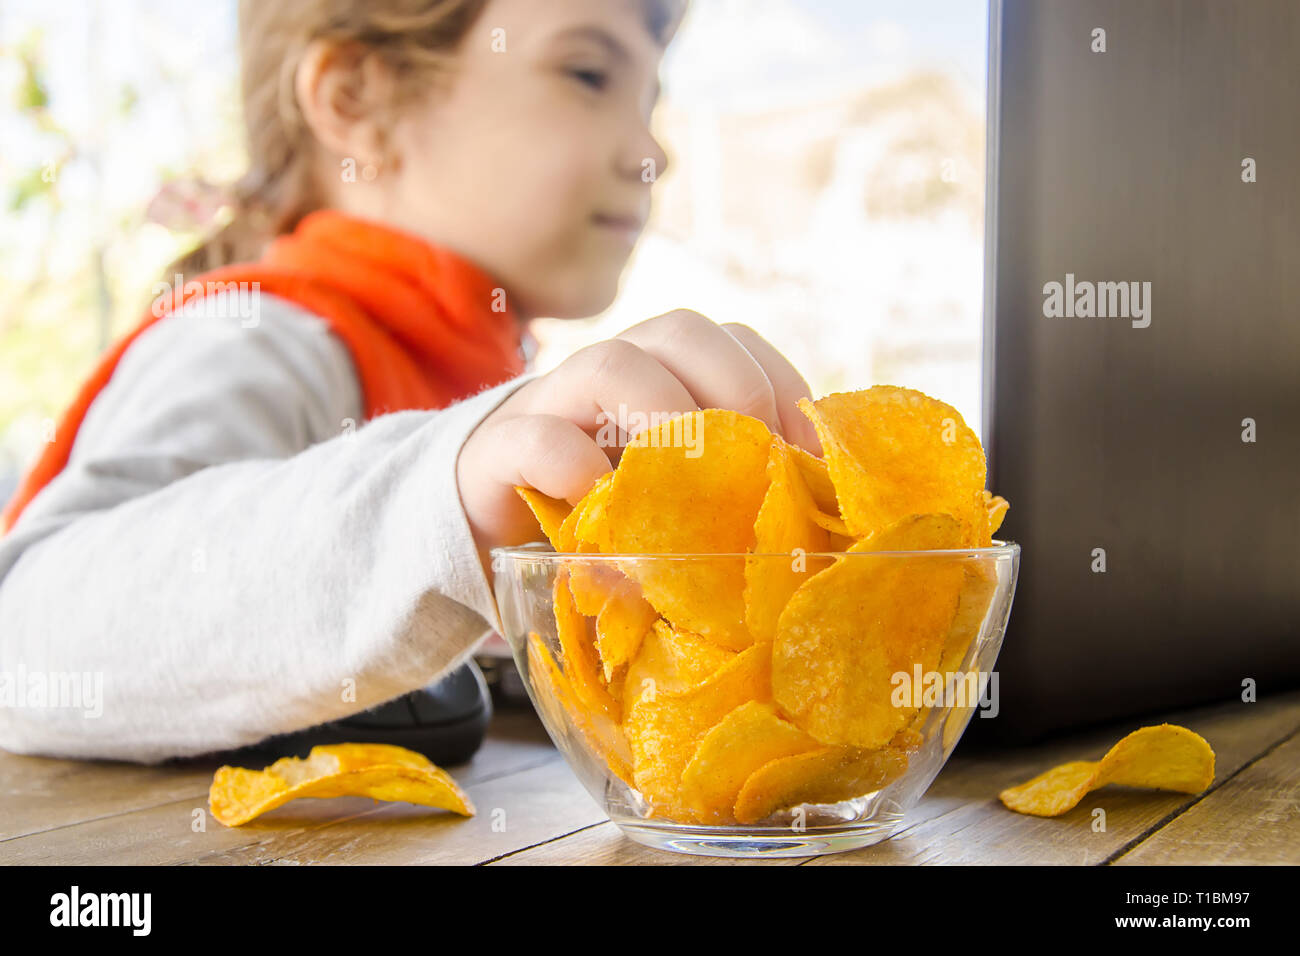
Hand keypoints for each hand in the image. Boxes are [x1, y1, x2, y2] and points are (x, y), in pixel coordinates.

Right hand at [455, 309, 821, 573]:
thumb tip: (811, 529)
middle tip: (757, 461)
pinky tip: (600, 509)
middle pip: (679, 330)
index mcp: (666, 376)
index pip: (737, 341)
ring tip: (687, 478)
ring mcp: (552, 405)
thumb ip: (730, 498)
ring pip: (605, 362)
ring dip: (660, 409)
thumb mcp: (674, 505)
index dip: (782, 387)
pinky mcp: (497, 452)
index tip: (808, 459)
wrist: (487, 532)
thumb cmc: (603, 518)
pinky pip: (534, 437)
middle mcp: (614, 373)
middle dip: (734, 387)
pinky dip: (572, 465)